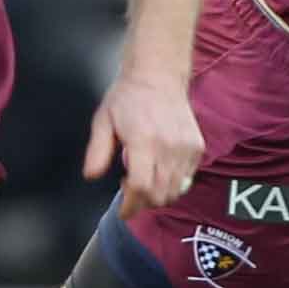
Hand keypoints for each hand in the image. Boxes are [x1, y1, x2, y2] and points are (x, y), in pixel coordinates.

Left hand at [85, 61, 204, 217]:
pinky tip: (158, 168)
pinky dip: (172, 183)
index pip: (141, 186)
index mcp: (143, 140)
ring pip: (175, 190)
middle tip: (129, 191)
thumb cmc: (128, 97)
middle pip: (159, 194)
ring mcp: (186, 147)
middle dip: (143, 203)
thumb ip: (97, 150)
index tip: (124, 211)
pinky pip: (186, 178)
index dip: (131, 205)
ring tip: (143, 178)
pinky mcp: (197, 147)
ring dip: (158, 195)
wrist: (158, 76)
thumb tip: (91, 175)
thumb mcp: (103, 120)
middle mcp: (168, 146)